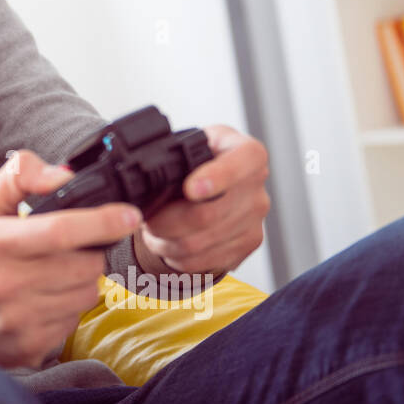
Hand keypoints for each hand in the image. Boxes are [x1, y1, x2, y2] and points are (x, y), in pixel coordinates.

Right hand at [0, 149, 141, 369]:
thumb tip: (62, 173)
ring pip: (86, 295)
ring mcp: (18, 320)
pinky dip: (66, 309)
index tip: (129, 215)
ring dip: (81, 281)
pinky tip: (43, 302)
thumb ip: (19, 178)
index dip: (103, 221)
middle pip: (85, 265)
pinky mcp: (29, 348)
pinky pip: (72, 322)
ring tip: (54, 275)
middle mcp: (5, 283)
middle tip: (72, 250)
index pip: (60, 230)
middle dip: (91, 253)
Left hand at [135, 125, 269, 279]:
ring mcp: (256, 219)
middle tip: (146, 219)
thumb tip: (148, 178)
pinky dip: (178, 256)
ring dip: (166, 241)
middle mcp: (258, 187)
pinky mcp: (249, 244)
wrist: (216, 182)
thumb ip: (178, 154)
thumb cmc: (199, 160)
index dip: (216, 177)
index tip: (190, 188)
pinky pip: (206, 261)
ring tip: (152, 231)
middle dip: (166, 221)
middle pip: (208, 214)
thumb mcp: (191, 143)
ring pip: (200, 243)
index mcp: (248, 154)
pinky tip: (169, 244)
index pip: (243, 162)